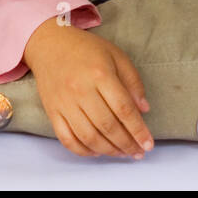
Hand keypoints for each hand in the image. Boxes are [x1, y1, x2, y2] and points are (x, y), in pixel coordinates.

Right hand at [23, 18, 153, 158]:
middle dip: (127, 144)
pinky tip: (97, 151)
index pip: (124, 109)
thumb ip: (132, 81)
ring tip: (122, 153)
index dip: (138, 130)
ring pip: (89, 136)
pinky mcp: (52, 111)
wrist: (49, 44)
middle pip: (108, 126)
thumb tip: (143, 110)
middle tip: (138, 152)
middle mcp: (81, 90)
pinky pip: (67, 139)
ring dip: (109, 150)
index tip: (148, 144)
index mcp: (100, 74)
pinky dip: (83, 150)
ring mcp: (64, 103)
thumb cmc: (85, 49)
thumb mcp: (116, 56)